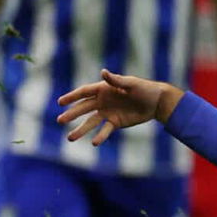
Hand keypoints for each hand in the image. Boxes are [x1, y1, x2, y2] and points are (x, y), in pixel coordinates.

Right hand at [56, 69, 181, 144]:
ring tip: (70, 138)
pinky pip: (105, 130)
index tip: (60, 102)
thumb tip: (103, 73)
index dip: (72, 97)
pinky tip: (94, 143)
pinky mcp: (115, 123)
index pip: (84, 92)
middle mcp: (103, 101)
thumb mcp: (131, 84)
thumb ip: (116, 80)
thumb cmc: (144, 89)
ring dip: (81, 129)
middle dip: (72, 114)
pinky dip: (100, 136)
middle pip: (84, 108)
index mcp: (104, 89)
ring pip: (91, 122)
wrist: (156, 102)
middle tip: (60, 121)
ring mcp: (108, 112)